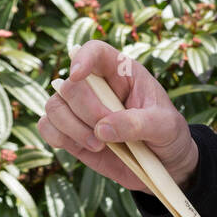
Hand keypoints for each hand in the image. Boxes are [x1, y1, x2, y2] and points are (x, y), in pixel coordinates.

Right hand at [36, 40, 199, 192]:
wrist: (166, 165)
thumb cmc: (169, 135)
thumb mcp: (165, 127)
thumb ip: (138, 124)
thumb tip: (101, 128)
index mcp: (123, 73)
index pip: (95, 51)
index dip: (82, 58)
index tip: (78, 75)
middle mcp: (97, 87)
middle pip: (70, 86)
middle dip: (87, 112)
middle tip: (108, 133)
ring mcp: (81, 109)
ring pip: (54, 106)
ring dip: (73, 128)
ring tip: (100, 145)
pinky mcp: (71, 132)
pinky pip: (47, 127)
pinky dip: (58, 138)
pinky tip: (87, 147)